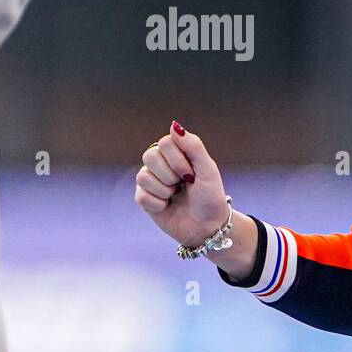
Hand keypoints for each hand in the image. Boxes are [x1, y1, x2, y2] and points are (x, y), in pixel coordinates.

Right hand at [134, 120, 230, 246]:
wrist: (208, 225)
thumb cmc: (210, 196)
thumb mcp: (207, 169)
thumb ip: (193, 146)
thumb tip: (174, 125)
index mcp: (177, 153)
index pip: (164, 142)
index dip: (178, 160)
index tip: (191, 174)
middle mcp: (161, 163)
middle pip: (149, 155)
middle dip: (170, 175)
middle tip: (184, 184)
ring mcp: (151, 180)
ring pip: (143, 176)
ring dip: (165, 191)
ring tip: (176, 196)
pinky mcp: (144, 198)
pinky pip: (141, 195)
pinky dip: (158, 204)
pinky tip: (167, 206)